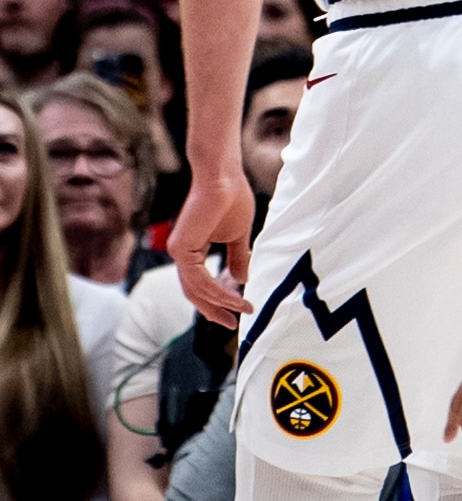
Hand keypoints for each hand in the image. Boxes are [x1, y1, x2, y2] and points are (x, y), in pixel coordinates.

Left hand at [169, 169, 255, 322]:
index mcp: (191, 249)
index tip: (239, 309)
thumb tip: (240, 280)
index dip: (218, 299)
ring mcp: (178, 252)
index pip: (200, 283)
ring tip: (243, 308)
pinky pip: (199, 281)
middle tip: (233, 323)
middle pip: (194, 293)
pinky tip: (235, 296)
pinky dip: (217, 292)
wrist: (223, 177)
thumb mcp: (237, 237)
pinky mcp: (181, 249)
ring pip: (197, 290)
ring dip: (222, 303)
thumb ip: (236, 259)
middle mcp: (181, 253)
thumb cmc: (231, 198)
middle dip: (215, 310)